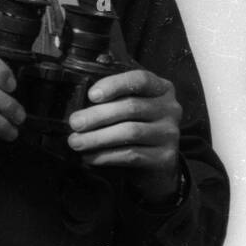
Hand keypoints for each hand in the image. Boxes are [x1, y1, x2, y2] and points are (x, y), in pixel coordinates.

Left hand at [68, 68, 182, 203]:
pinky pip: (131, 154)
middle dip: (98, 115)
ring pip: (130, 132)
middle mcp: (170, 109)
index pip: (141, 79)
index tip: (91, 95)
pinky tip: (90, 157)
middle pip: (131, 107)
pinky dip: (106, 155)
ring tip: (76, 142)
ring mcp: (170, 133)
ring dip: (98, 137)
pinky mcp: (165, 157)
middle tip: (75, 123)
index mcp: (162, 89)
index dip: (115, 85)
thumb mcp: (132, 108)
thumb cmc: (138, 128)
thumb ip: (115, 99)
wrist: (157, 166)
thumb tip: (80, 103)